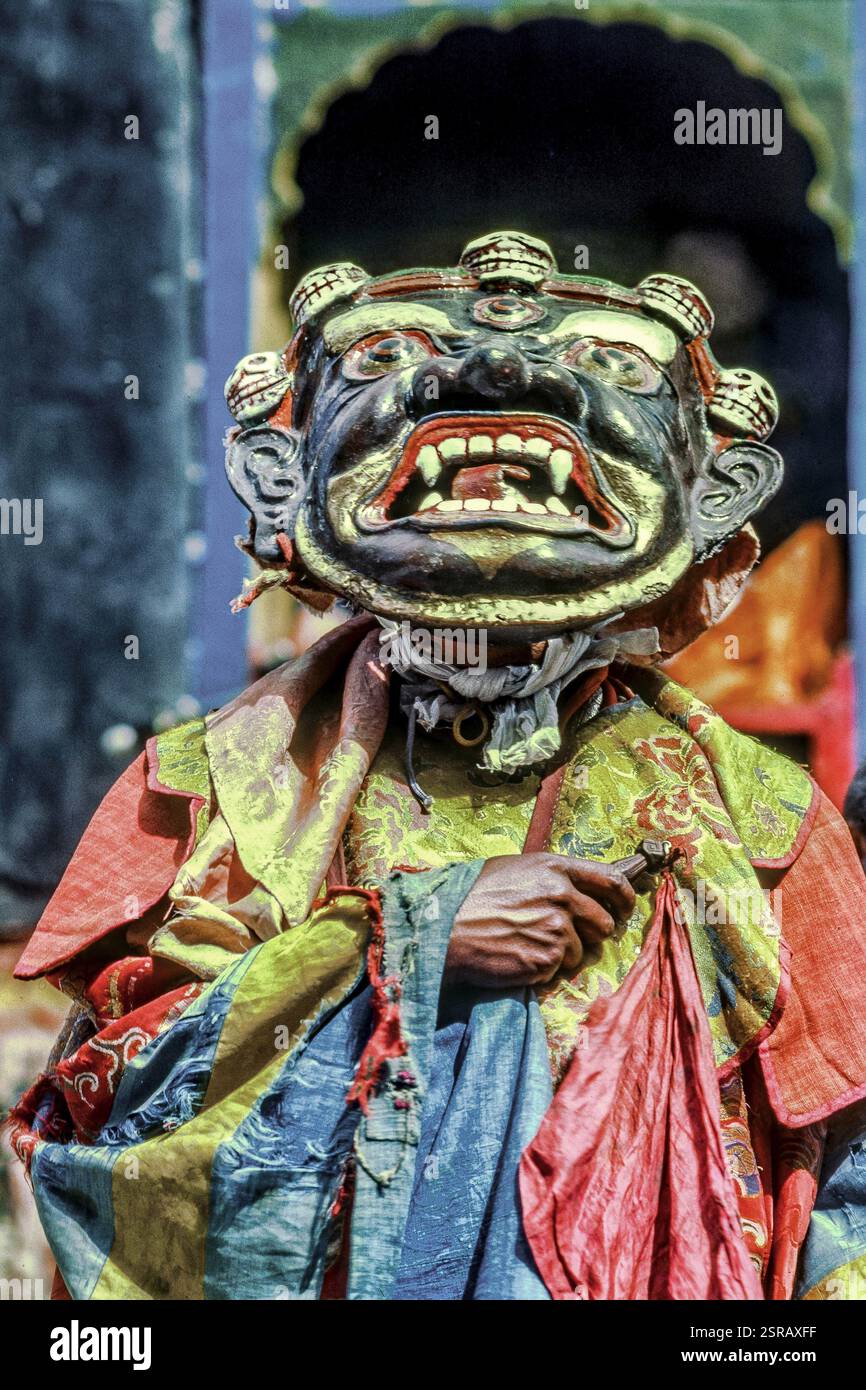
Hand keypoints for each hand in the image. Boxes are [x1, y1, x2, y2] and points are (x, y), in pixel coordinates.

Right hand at [445, 853, 635, 987]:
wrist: (443, 929)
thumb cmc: (470, 897)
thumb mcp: (512, 871)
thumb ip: (549, 878)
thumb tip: (578, 892)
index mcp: (554, 868)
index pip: (611, 880)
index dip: (624, 899)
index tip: (624, 910)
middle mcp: (561, 895)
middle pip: (604, 922)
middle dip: (591, 934)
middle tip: (567, 938)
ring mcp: (557, 928)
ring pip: (582, 950)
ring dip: (563, 954)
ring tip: (529, 946)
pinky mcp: (548, 959)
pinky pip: (560, 969)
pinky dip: (544, 969)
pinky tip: (519, 957)